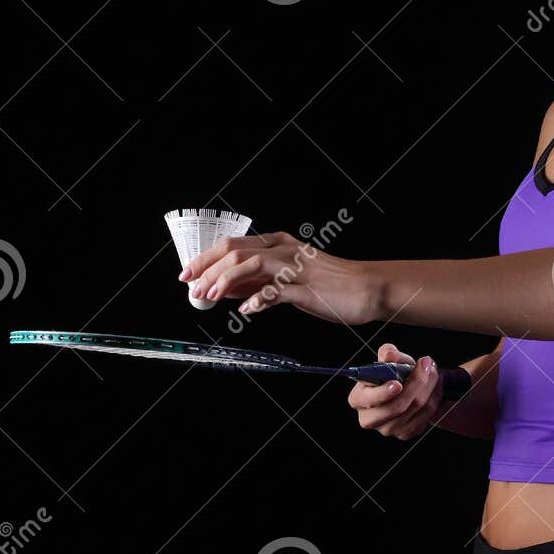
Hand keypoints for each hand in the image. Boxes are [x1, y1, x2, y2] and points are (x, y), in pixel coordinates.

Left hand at [180, 232, 377, 326]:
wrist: (367, 288)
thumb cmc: (329, 285)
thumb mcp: (287, 277)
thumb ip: (256, 281)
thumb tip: (224, 287)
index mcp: (277, 244)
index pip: (232, 244)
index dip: (205, 259)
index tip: (187, 274)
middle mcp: (283, 250)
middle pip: (236, 252)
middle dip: (209, 270)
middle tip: (194, 289)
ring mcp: (295, 268)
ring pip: (252, 264)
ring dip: (227, 280)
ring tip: (212, 296)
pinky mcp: (308, 288)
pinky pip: (277, 291)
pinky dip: (258, 299)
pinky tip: (246, 309)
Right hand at [348, 344, 441, 439]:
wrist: (408, 389)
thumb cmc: (393, 373)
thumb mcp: (389, 359)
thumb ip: (388, 353)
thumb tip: (389, 355)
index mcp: (358, 399)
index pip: (368, 399)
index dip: (383, 393)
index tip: (397, 383)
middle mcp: (370, 419)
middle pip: (396, 406)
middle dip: (416, 383)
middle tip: (427, 364)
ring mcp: (389, 429)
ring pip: (415, 408)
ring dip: (429, 386)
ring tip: (433, 369)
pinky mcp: (406, 433)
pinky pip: (426, 414)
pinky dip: (434, 396)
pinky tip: (435, 385)